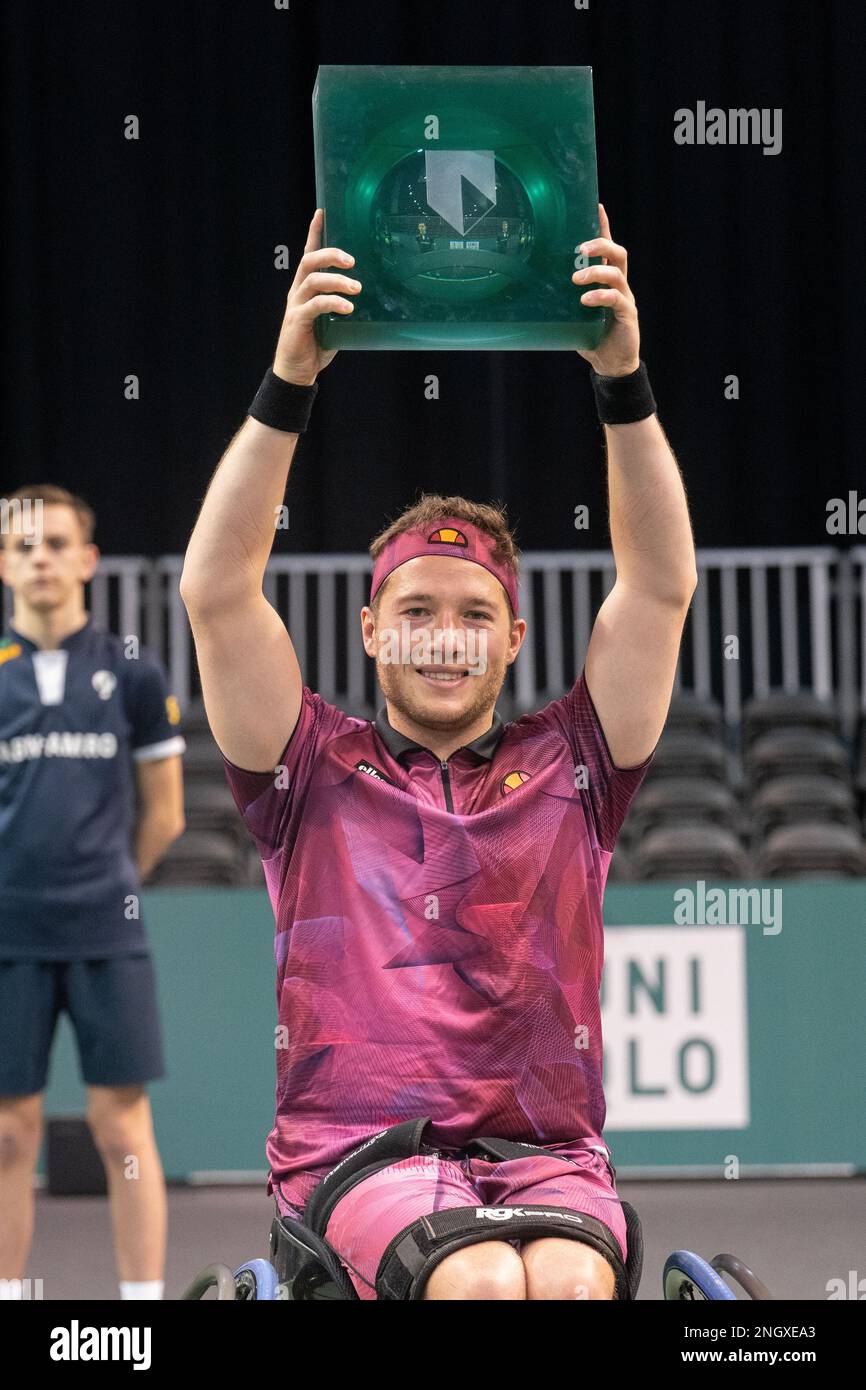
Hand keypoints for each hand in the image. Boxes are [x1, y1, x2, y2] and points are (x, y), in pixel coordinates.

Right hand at [272, 209, 361, 385]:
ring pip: (313, 280)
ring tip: (357, 288)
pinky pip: (315, 305)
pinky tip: (348, 308)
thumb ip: (343, 304)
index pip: (308, 254)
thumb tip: (370, 295)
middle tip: (352, 260)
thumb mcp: (333, 320)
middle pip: (309, 261)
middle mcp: (297, 292)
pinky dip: (333, 303)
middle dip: (330, 254)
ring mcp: (295, 305)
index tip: (322, 212)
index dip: (314, 232)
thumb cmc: (316, 344)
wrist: (297, 370)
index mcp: (305, 288)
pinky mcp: (297, 320)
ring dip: (337, 281)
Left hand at [573, 204, 640, 377]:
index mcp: (608, 281)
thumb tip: (534, 288)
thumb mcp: (573, 313)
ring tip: (576, 279)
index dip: (604, 227)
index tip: (596, 205)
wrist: (610, 364)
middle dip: (601, 244)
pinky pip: (616, 299)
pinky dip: (600, 297)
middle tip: (581, 248)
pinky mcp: (627, 315)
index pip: (608, 249)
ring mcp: (625, 299)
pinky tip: (585, 300)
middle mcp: (619, 285)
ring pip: (617, 273)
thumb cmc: (591, 336)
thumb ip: (562, 299)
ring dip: (596, 271)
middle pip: (617, 253)